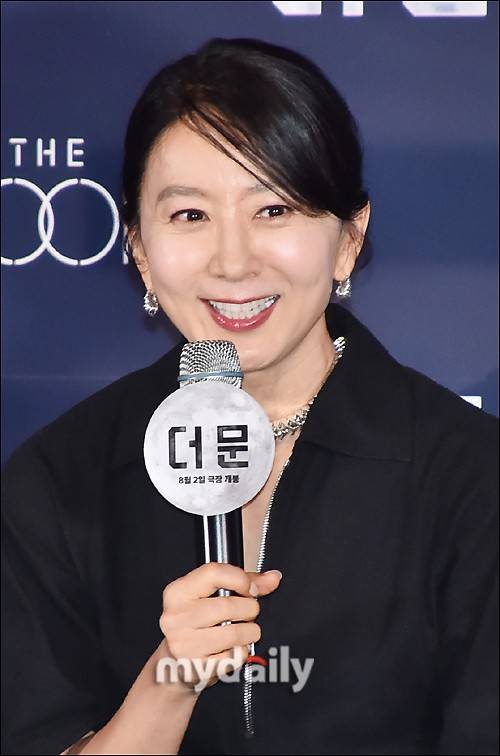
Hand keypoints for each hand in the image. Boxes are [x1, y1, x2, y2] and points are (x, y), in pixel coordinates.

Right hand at [157, 562, 281, 692]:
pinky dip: (242, 652)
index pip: (213, 573)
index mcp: (178, 592)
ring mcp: (182, 644)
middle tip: (250, 613)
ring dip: (250, 632)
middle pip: (227, 605)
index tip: (251, 589)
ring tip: (246, 631)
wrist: (174, 665)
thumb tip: (273, 578)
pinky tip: (235, 648)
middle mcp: (175, 616)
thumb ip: (243, 583)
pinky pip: (233, 657)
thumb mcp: (210, 596)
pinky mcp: (193, 667)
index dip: (240, 579)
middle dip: (249, 609)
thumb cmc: (197, 624)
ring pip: (233, 633)